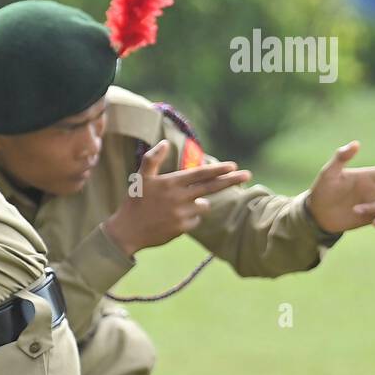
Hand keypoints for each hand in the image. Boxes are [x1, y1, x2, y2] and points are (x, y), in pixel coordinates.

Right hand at [103, 139, 250, 255]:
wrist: (127, 230)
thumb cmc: (134, 201)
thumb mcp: (140, 177)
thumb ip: (152, 159)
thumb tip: (164, 143)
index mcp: (170, 183)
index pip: (200, 174)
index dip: (218, 169)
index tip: (234, 166)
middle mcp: (178, 197)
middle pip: (211, 187)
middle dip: (231, 180)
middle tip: (248, 174)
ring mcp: (181, 214)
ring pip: (203, 206)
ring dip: (197, 204)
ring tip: (176, 207)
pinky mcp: (182, 228)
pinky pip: (195, 221)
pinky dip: (189, 219)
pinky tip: (172, 219)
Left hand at [305, 141, 374, 232]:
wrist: (316, 212)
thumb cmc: (322, 189)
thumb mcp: (329, 172)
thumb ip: (341, 157)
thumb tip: (356, 143)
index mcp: (368, 176)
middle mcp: (374, 188)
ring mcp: (373, 203)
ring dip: (374, 207)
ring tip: (355, 208)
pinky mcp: (369, 216)